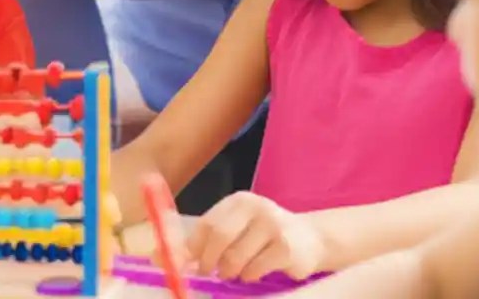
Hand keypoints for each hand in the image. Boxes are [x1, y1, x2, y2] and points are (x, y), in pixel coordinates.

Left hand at [187, 191, 325, 281]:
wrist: (311, 239)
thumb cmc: (264, 234)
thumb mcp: (238, 226)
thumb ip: (207, 238)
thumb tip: (166, 256)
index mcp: (239, 201)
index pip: (206, 223)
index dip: (192, 247)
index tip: (184, 264)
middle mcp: (256, 208)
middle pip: (219, 236)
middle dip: (208, 260)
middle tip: (207, 272)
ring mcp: (273, 226)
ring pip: (236, 257)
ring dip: (229, 271)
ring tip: (232, 272)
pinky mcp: (286, 248)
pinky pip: (255, 269)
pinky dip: (248, 276)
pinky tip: (253, 272)